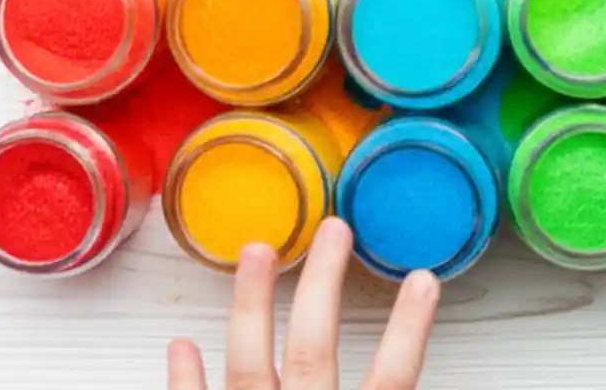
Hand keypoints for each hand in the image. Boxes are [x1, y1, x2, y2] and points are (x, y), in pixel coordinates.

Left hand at [167, 217, 440, 389]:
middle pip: (313, 351)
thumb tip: (420, 383)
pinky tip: (181, 345)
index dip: (409, 328)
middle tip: (334, 230)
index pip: (392, 378)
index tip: (423, 279)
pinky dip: (186, 378)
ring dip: (251, 305)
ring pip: (249, 365)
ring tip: (257, 250)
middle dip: (322, 285)